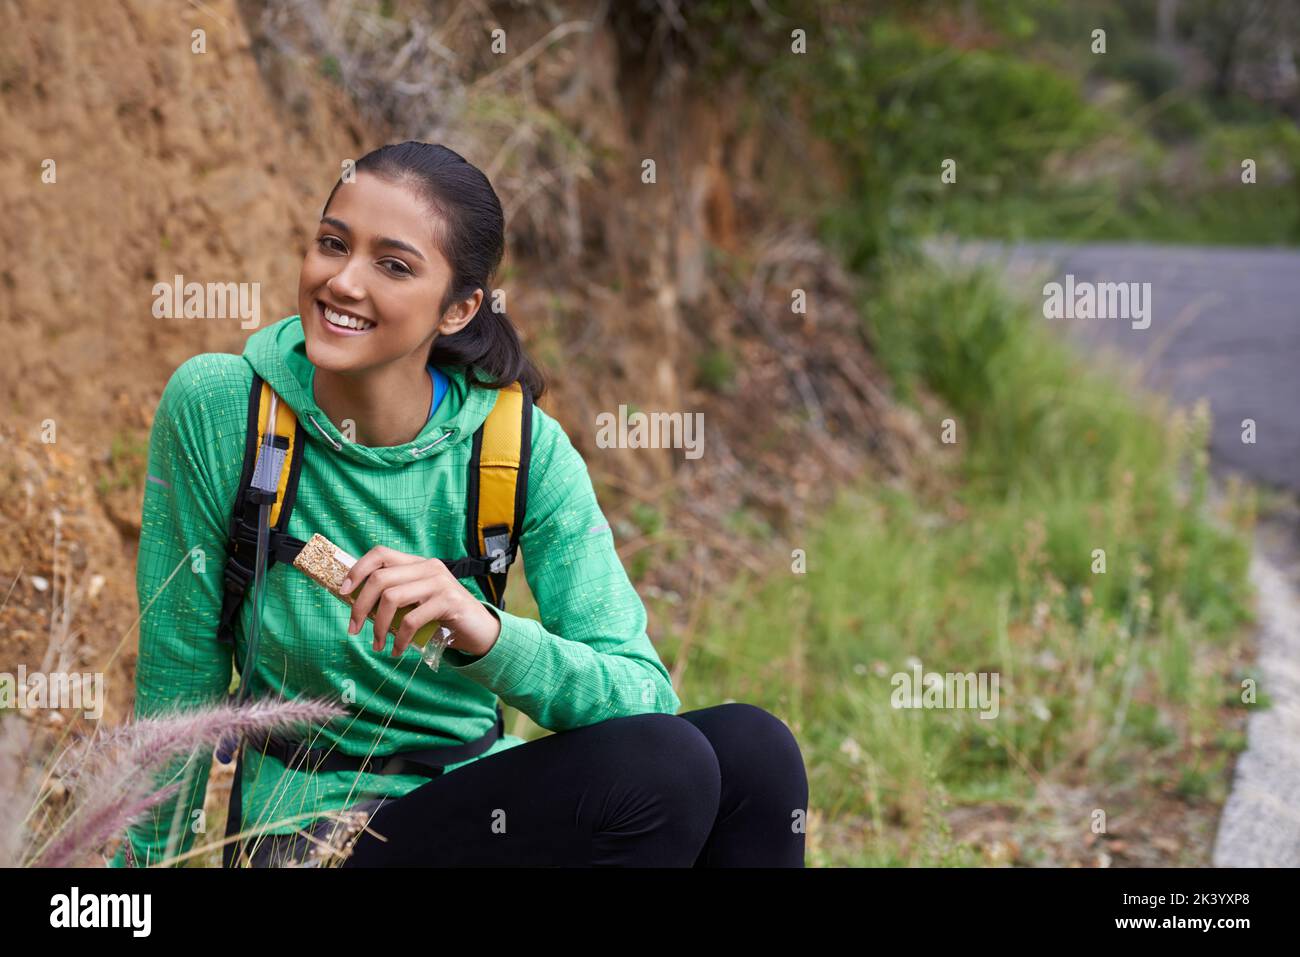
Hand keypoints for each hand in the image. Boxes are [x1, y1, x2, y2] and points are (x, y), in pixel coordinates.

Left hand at [338, 545, 501, 658]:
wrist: (480, 631)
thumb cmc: (442, 618)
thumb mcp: (417, 602)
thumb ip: (395, 597)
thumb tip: (355, 603)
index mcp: (417, 563)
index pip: (380, 554)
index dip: (357, 570)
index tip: (343, 591)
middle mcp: (428, 567)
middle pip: (380, 578)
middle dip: (360, 606)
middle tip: (353, 629)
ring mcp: (439, 583)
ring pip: (392, 598)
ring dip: (378, 626)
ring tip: (377, 644)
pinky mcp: (448, 602)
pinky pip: (411, 620)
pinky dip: (399, 639)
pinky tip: (397, 651)